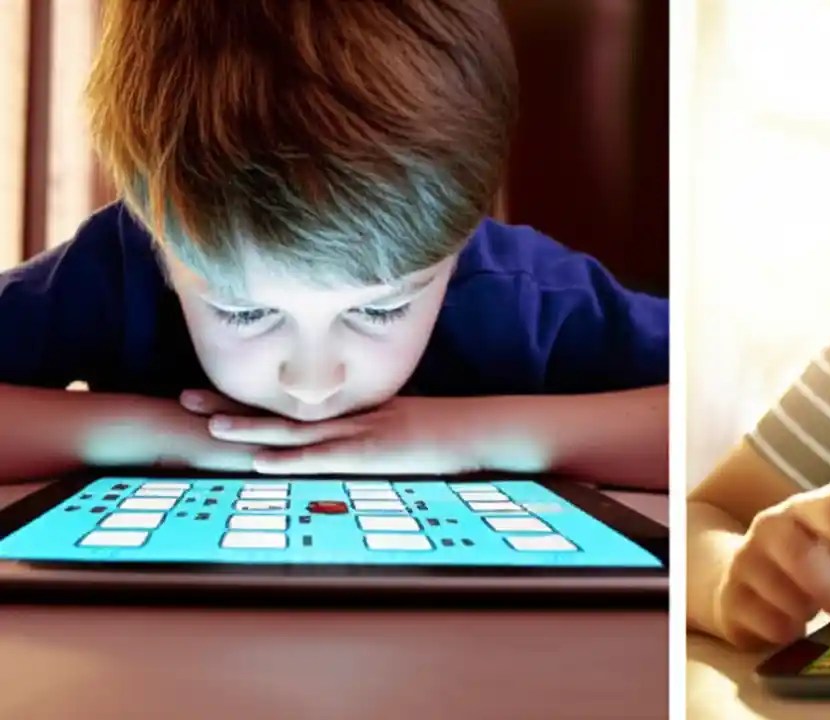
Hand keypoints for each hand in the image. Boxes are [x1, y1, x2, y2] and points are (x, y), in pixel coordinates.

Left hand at [181, 390, 478, 474]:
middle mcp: (347, 416)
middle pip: (280, 409)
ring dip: (251, 430)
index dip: (248, 398)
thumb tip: (349, 437)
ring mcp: (358, 433)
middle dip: (231, 404)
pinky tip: (262, 462)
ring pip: (294, 430)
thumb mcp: (400, 424)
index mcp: (349, 410)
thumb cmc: (445, 432)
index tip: (210, 394)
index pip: (290, 404)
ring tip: (209, 429)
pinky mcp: (372, 454)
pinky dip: (293, 460)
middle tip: (186, 398)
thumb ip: (369, 428)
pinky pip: (325, 458)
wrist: (476, 430)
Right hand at [712, 479, 829, 649]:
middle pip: (801, 555)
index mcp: (803, 509)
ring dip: (808, 612)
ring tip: (811, 611)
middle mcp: (770, 527)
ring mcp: (745, 562)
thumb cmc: (797, 561)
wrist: (733, 579)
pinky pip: (770, 624)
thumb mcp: (824, 542)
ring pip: (785, 597)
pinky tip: (788, 625)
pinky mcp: (730, 599)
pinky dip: (789, 631)